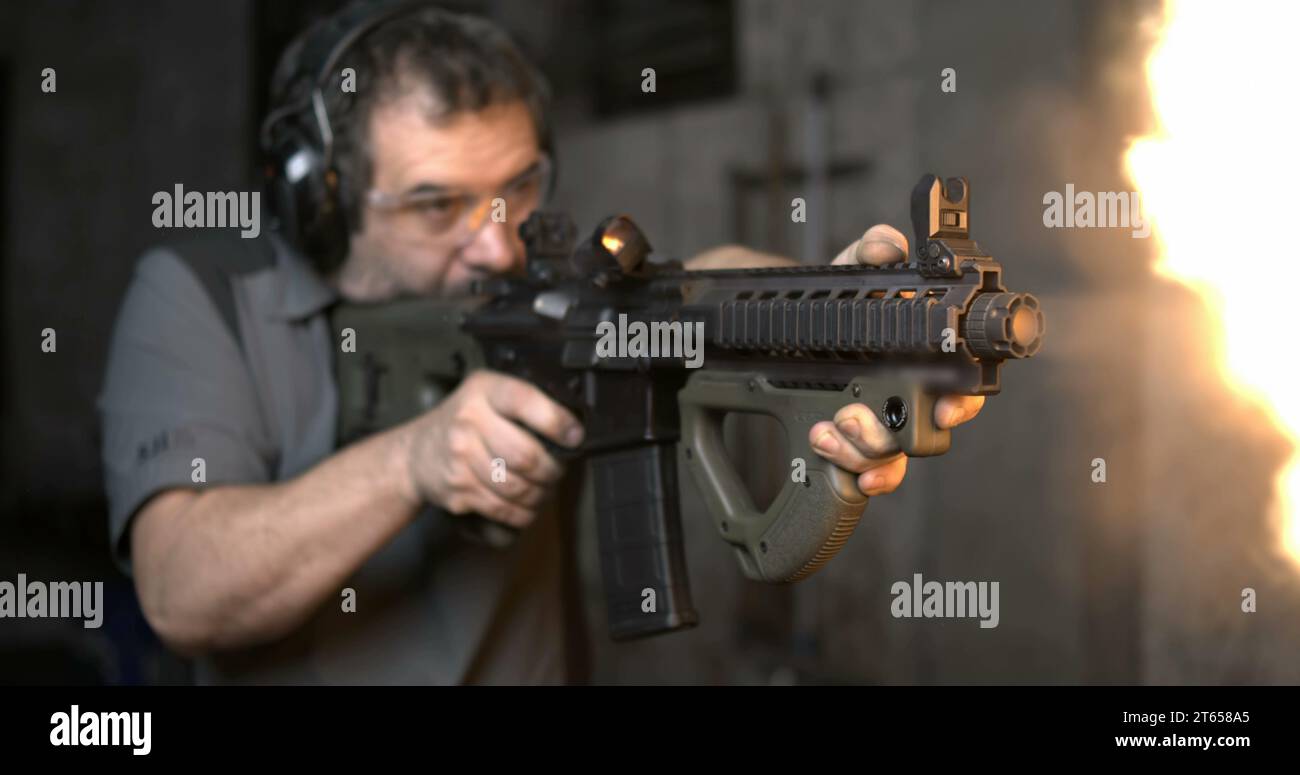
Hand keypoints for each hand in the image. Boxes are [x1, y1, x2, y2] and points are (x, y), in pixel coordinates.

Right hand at [401, 370, 583, 526]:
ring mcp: (461, 458)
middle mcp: (469, 421)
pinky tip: (526, 504)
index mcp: (484, 391)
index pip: (525, 401)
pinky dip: (523, 513)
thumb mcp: (488, 394)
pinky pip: (503, 509)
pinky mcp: (459, 490)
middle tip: (558, 470)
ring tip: (543, 488)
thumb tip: (573, 427)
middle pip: (525, 455)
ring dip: (541, 494)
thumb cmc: (465, 421)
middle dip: (552, 469)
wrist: (416, 454)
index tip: (574, 437)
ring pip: (517, 488)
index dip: (556, 422)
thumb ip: (525, 401)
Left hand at [808, 224, 983, 496]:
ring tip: (830, 425)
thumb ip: (872, 250)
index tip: (945, 405)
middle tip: (860, 414)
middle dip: (901, 432)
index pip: (961, 387)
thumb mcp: (853, 267)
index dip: (961, 401)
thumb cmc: (842, 298)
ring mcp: (882, 427)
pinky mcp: (851, 447)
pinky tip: (833, 456)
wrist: (793, 321)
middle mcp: (910, 399)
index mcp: (926, 359)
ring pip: (889, 455)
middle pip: (926, 431)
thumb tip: (888, 246)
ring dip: (862, 446)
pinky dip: (850, 470)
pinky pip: (863, 473)